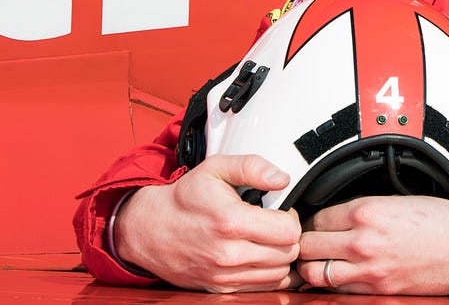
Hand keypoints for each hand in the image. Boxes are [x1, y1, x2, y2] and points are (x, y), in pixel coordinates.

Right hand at [113, 154, 303, 292]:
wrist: (148, 229)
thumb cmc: (185, 197)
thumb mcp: (216, 168)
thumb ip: (252, 167)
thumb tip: (282, 179)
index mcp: (230, 222)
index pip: (289, 231)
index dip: (291, 218)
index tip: (280, 211)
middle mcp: (228, 254)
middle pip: (288, 254)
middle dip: (289, 238)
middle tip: (274, 225)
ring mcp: (223, 275)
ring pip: (279, 274)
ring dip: (280, 257)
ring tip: (267, 240)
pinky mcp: (220, 289)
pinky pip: (262, 287)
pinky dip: (268, 273)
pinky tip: (260, 255)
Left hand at [297, 195, 448, 294]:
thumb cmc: (441, 221)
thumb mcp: (397, 200)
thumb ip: (363, 209)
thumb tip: (337, 217)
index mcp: (367, 211)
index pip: (316, 218)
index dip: (312, 221)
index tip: (313, 224)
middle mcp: (363, 241)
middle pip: (308, 246)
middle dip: (305, 244)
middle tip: (309, 243)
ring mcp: (368, 269)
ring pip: (315, 273)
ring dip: (312, 267)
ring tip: (318, 262)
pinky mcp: (378, 290)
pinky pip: (338, 291)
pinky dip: (333, 284)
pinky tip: (340, 276)